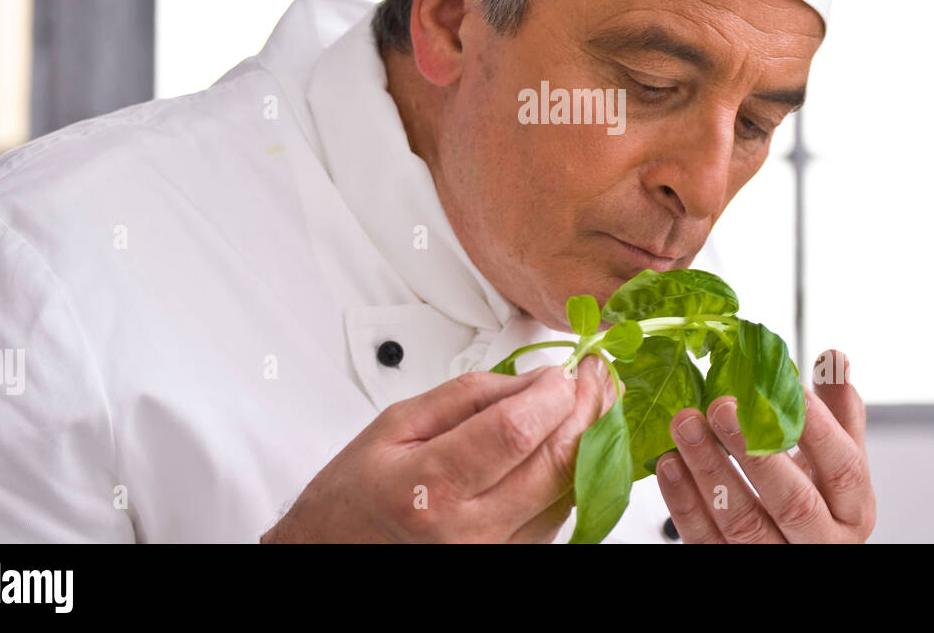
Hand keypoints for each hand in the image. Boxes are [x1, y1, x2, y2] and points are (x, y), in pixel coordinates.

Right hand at [261, 358, 614, 542]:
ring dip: (591, 441)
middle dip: (586, 410)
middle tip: (597, 375)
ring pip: (569, 492)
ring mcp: (493, 555)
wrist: (336, 550)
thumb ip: (472, 395)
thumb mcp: (400, 422)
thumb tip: (535, 379)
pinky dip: (573, 474)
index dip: (552, 394)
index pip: (515, 432)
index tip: (565, 369)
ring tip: (596, 401)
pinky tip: (574, 443)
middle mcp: (468, 532)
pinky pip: (558, 517)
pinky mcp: (509, 563)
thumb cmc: (359, 491)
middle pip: (556, 464)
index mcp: (430, 488)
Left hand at [655, 349, 874, 542]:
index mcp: (852, 510)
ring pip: (743, 524)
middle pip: (792, 502)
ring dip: (710, 469)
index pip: (843, 469)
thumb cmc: (817, 498)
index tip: (789, 387)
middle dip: (754, 452)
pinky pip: (706, 540)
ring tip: (686, 425)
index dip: (817, 429)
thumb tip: (834, 358)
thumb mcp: (837, 457)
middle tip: (722, 405)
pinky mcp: (732, 566)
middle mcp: (820, 542)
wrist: (795, 546)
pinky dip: (685, 501)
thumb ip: (838, 411)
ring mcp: (776, 559)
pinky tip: (670, 464)